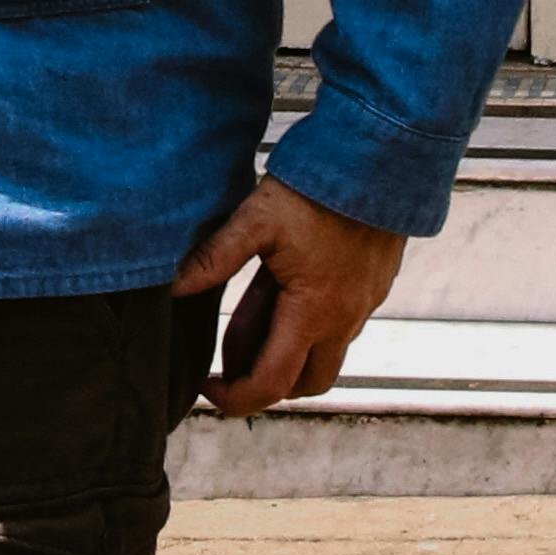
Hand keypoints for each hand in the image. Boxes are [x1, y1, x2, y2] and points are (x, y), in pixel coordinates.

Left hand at [171, 173, 402, 415]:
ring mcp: (363, 305)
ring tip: (258, 311)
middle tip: (234, 358)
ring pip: (327, 356)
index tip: (209, 384)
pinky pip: (343, 326)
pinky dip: (312, 326)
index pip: (270, 384)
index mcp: (312, 313)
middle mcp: (343, 320)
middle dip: (268, 383)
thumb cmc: (319, 188)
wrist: (380, 158)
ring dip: (291, 351)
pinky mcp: (374, 286)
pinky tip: (290, 287)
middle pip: (306, 384)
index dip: (234, 396)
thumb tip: (174, 286)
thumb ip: (215, 258)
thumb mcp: (257, 219)